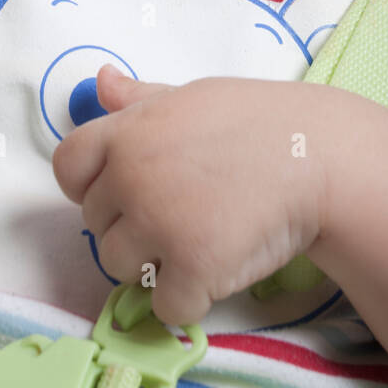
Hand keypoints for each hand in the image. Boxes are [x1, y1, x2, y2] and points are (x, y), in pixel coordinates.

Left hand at [52, 65, 326, 327]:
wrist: (320, 156)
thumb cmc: (259, 121)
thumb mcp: (193, 96)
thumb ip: (140, 98)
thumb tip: (100, 80)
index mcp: (127, 132)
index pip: (67, 167)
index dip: (89, 184)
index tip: (124, 190)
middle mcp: (132, 177)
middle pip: (96, 224)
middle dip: (132, 224)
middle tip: (186, 210)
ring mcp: (159, 224)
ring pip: (121, 267)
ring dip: (154, 263)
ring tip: (202, 235)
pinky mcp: (193, 269)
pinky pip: (163, 306)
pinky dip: (188, 299)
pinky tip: (218, 267)